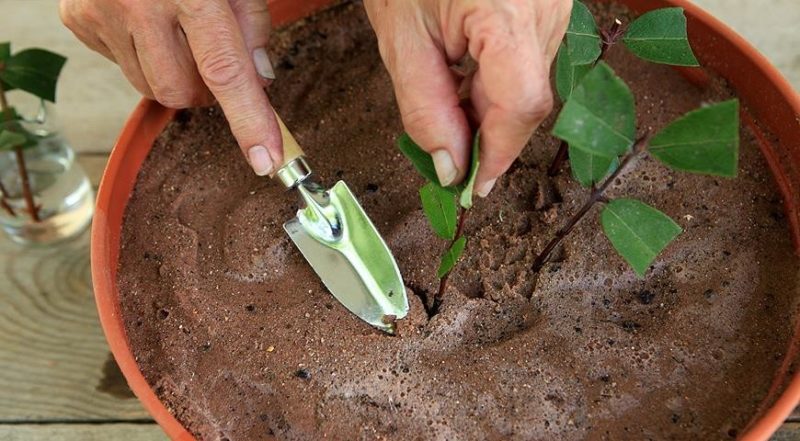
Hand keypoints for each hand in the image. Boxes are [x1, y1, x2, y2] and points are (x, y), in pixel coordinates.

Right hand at [60, 0, 281, 175]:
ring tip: (177, 30)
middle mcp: (139, 7)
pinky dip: (142, 54)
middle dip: (205, 90)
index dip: (249, 121)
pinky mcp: (79, 19)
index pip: (226, 73)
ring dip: (173, 72)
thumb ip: (252, 19)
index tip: (266, 160)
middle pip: (180, 93)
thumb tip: (259, 77)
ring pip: (148, 85)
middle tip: (213, 59)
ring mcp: (102, 15)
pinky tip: (146, 21)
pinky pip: (119, 63)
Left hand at [365, 0, 570, 195]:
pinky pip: (526, 63)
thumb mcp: (401, 37)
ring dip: (486, 107)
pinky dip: (494, 82)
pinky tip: (462, 70)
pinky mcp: (549, 8)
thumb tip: (451, 166)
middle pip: (524, 100)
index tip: (471, 188)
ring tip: (444, 87)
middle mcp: (544, 13)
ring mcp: (553, 8)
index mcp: (507, 14)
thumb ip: (425, 107)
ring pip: (526, 85)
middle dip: (483, 133)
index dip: (497, 155)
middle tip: (442, 144)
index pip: (520, 105)